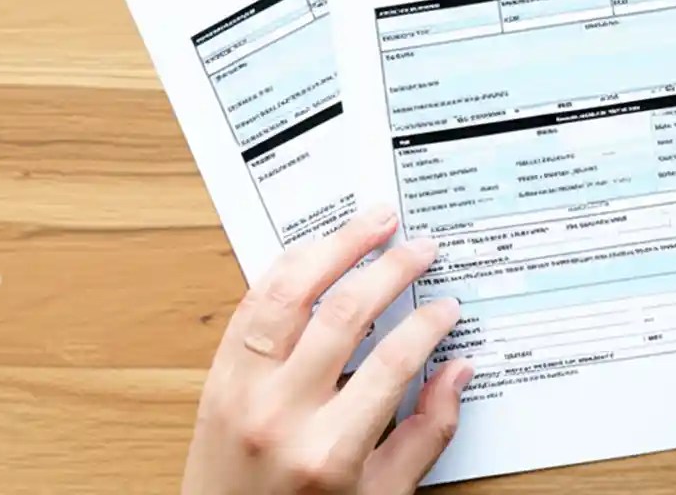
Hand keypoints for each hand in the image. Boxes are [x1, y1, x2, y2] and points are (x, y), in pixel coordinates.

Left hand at [183, 207, 471, 494]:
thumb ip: (426, 434)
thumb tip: (458, 371)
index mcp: (329, 451)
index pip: (393, 361)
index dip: (428, 325)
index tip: (447, 308)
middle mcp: (281, 414)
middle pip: (344, 314)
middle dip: (390, 270)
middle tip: (419, 247)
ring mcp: (241, 392)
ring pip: (287, 294)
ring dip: (333, 249)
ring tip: (369, 223)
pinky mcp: (217, 380)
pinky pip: (249, 307)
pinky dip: (284, 270)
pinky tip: (315, 252)